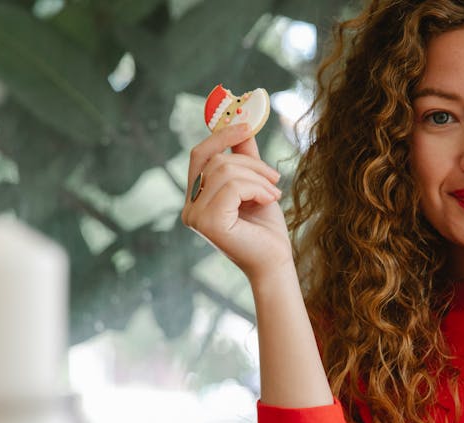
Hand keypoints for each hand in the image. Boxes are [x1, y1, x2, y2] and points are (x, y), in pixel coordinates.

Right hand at [180, 123, 291, 281]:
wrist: (274, 261)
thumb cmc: (265, 227)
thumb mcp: (255, 183)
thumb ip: (244, 156)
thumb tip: (243, 120)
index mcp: (195, 199)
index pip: (200, 156)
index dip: (221, 136)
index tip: (247, 125)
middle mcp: (189, 208)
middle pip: (215, 160)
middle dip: (250, 163)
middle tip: (274, 178)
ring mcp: (195, 216)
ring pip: (225, 171)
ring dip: (258, 178)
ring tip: (273, 194)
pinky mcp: (207, 223)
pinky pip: (233, 187)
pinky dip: (257, 188)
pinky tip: (268, 201)